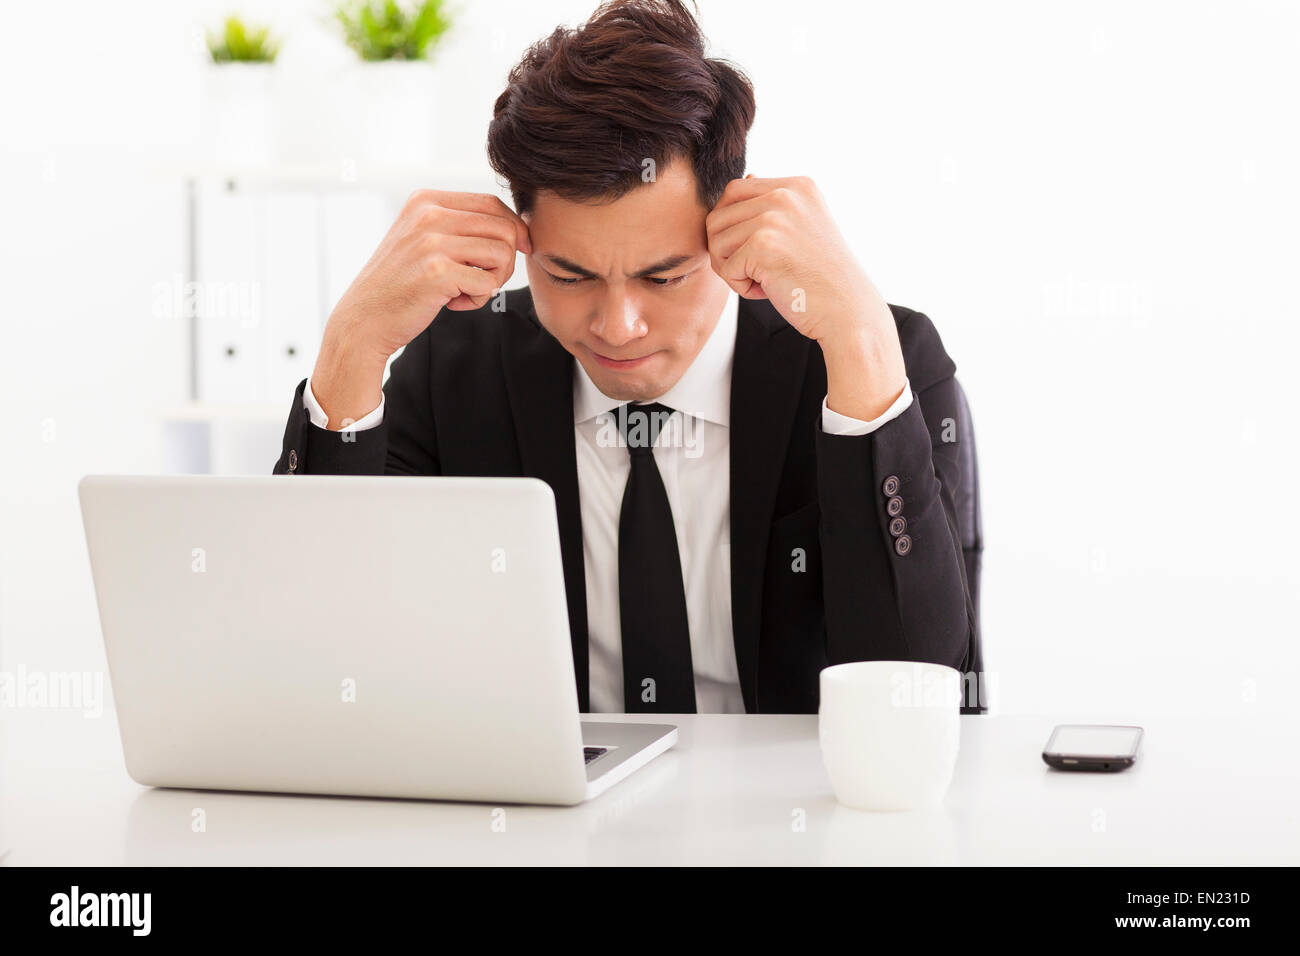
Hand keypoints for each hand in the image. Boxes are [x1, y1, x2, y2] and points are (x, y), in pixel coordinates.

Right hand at [310, 190, 530, 427]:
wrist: (363, 320)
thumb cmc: (400, 284)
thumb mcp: (423, 239)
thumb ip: (458, 226)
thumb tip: (516, 227)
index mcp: (426, 200)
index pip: (491, 203)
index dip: (513, 228)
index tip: (518, 250)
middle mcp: (428, 214)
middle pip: (503, 228)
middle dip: (506, 259)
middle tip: (486, 280)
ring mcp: (432, 242)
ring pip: (502, 254)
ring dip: (493, 280)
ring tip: (466, 291)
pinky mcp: (438, 272)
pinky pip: (488, 284)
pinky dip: (478, 300)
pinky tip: (452, 303)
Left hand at [706, 175, 906, 418]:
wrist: (848, 311)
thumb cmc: (823, 277)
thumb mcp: (805, 225)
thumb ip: (775, 203)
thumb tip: (750, 174)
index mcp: (796, 186)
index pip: (733, 192)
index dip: (732, 227)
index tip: (757, 252)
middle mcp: (785, 194)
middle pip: (718, 217)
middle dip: (726, 250)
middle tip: (754, 271)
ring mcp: (774, 218)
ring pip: (715, 242)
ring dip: (733, 269)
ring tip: (764, 280)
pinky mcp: (763, 245)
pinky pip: (726, 269)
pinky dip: (741, 287)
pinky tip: (769, 290)